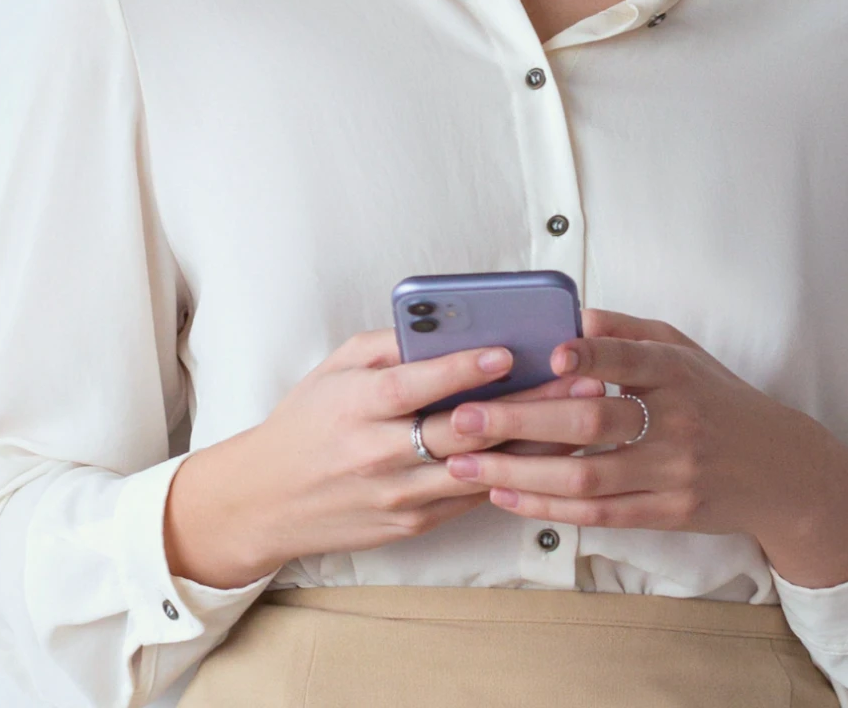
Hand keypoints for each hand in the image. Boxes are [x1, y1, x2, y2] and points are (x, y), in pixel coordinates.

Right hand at [164, 328, 600, 586]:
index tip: (507, 350)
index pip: (416, 387)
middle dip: (524, 407)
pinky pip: (470, 497)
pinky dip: (511, 474)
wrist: (266, 500)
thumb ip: (390, 346)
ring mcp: (397, 495)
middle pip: (461, 431)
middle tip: (576, 383)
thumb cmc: (307, 422)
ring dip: (534, 446)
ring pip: (478, 471)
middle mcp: (378, 454)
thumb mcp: (336, 368)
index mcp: (357, 407)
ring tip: (581, 418)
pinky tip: (549, 453)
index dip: (463, 369)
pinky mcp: (412, 524)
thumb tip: (448, 322)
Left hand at [441, 309, 847, 586]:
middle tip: (465, 417)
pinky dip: (548, 506)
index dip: (592, 357)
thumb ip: (626, 331)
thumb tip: (571, 312)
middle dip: (523, 421)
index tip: (551, 354)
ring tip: (466, 465)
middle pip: (594, 422)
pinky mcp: (667, 514)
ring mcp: (672, 472)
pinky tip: (506, 496)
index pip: (631, 359)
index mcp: (676, 371)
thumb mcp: (682, 350)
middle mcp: (676, 421)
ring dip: (520, 473)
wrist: (777, 470)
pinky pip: (599, 513)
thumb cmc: (715, 397)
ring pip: (587, 476)